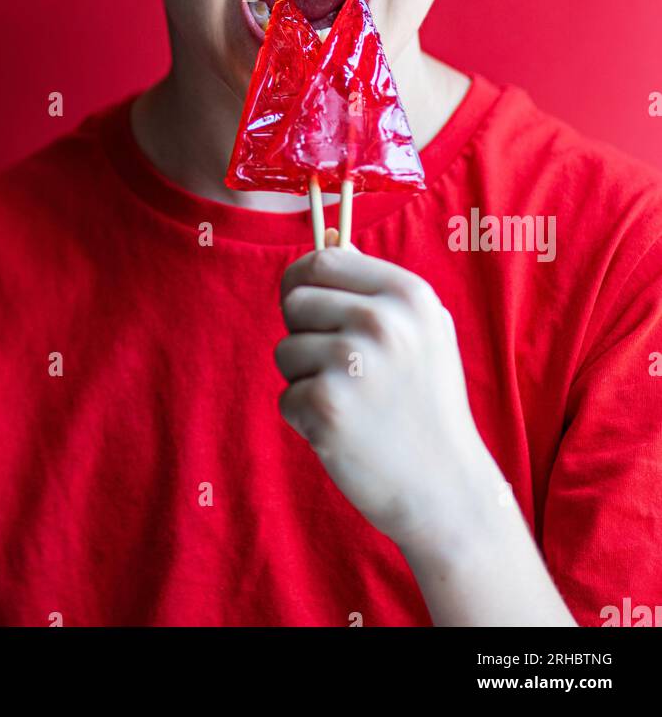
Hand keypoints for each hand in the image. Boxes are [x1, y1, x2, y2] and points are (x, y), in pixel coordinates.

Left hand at [275, 227, 497, 551]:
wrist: (444, 487)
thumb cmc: (427, 404)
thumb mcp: (424, 331)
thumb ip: (377, 288)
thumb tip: (326, 243)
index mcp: (407, 294)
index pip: (322, 261)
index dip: (303, 282)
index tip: (307, 306)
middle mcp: (382, 320)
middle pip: (294, 300)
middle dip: (304, 333)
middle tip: (340, 369)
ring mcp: (353, 362)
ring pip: (285, 350)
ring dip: (305, 379)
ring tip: (351, 403)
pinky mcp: (327, 405)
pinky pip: (287, 396)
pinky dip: (307, 418)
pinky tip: (345, 431)